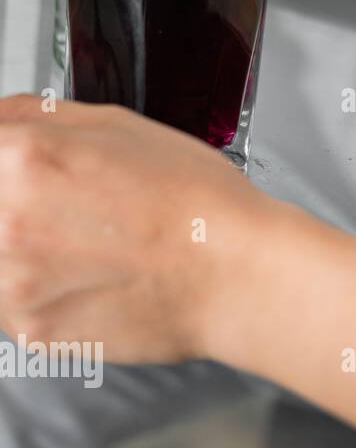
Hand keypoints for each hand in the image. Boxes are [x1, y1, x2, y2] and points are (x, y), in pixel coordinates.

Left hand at [0, 96, 293, 362]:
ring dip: (12, 251)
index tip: (13, 174)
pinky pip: (2, 304)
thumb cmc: (197, 202)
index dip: (1, 161)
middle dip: (10, 204)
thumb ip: (32, 117)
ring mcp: (11, 282)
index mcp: (22, 157)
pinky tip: (80, 277)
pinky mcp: (29, 331)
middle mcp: (4, 220)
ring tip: (72, 246)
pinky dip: (30, 291)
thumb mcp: (119, 125)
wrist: (238, 276)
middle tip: (63, 214)